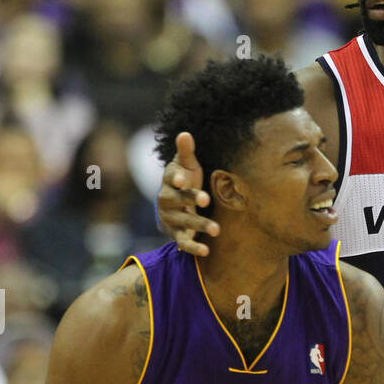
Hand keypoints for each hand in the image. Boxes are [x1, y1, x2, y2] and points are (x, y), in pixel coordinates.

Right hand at [156, 131, 218, 255]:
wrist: (172, 207)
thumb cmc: (184, 181)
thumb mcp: (185, 165)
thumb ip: (186, 152)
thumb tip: (184, 133)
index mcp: (170, 181)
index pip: (170, 178)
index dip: (176, 178)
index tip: (182, 179)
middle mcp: (167, 200)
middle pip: (177, 200)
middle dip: (191, 199)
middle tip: (207, 199)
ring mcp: (171, 218)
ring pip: (183, 221)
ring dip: (199, 224)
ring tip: (216, 229)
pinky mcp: (177, 234)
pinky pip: (183, 242)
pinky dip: (193, 247)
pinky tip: (206, 250)